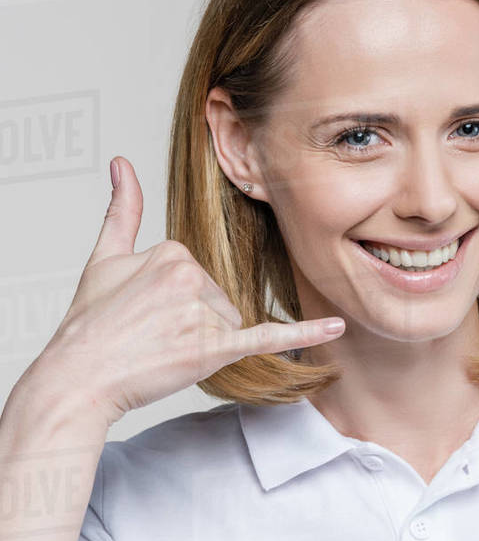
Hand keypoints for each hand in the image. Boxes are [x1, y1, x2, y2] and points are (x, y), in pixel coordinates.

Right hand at [37, 156, 345, 426]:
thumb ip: (122, 209)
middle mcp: (191, 277)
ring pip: (227, 322)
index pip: (197, 273)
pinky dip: (305, 333)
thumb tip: (123, 162)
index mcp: (172, 251)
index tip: (140, 311)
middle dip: (188, 321)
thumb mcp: (103, 258)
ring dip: (201, 341)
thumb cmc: (89, 323)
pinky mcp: (214, 349)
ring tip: (158, 349)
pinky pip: (268, 336)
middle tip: (146, 335)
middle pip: (217, 297)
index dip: (171, 298)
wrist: (79, 378)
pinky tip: (337, 327)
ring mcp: (203, 314)